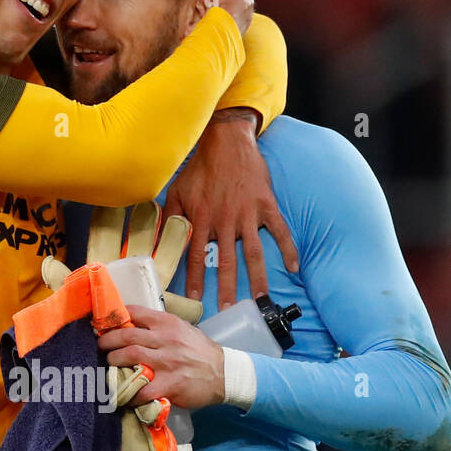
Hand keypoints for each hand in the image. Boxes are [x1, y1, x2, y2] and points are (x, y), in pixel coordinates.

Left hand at [98, 305, 226, 409]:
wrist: (225, 374)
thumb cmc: (202, 352)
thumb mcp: (183, 330)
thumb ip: (161, 327)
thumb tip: (134, 326)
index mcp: (168, 323)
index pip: (135, 312)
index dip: (115, 317)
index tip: (103, 324)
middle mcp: (166, 339)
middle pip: (127, 336)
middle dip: (107, 341)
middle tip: (100, 347)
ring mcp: (168, 362)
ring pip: (130, 357)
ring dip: (113, 362)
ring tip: (108, 366)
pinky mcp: (170, 384)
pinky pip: (142, 389)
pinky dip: (128, 392)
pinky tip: (122, 394)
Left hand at [164, 110, 298, 306]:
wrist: (227, 140)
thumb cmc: (200, 167)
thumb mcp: (177, 191)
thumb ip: (168, 218)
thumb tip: (155, 239)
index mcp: (202, 219)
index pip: (198, 257)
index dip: (196, 280)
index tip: (196, 301)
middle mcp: (225, 221)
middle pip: (228, 262)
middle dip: (228, 288)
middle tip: (230, 310)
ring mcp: (248, 214)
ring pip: (254, 253)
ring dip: (258, 278)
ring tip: (261, 299)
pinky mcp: (266, 205)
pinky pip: (280, 231)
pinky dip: (289, 248)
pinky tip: (295, 267)